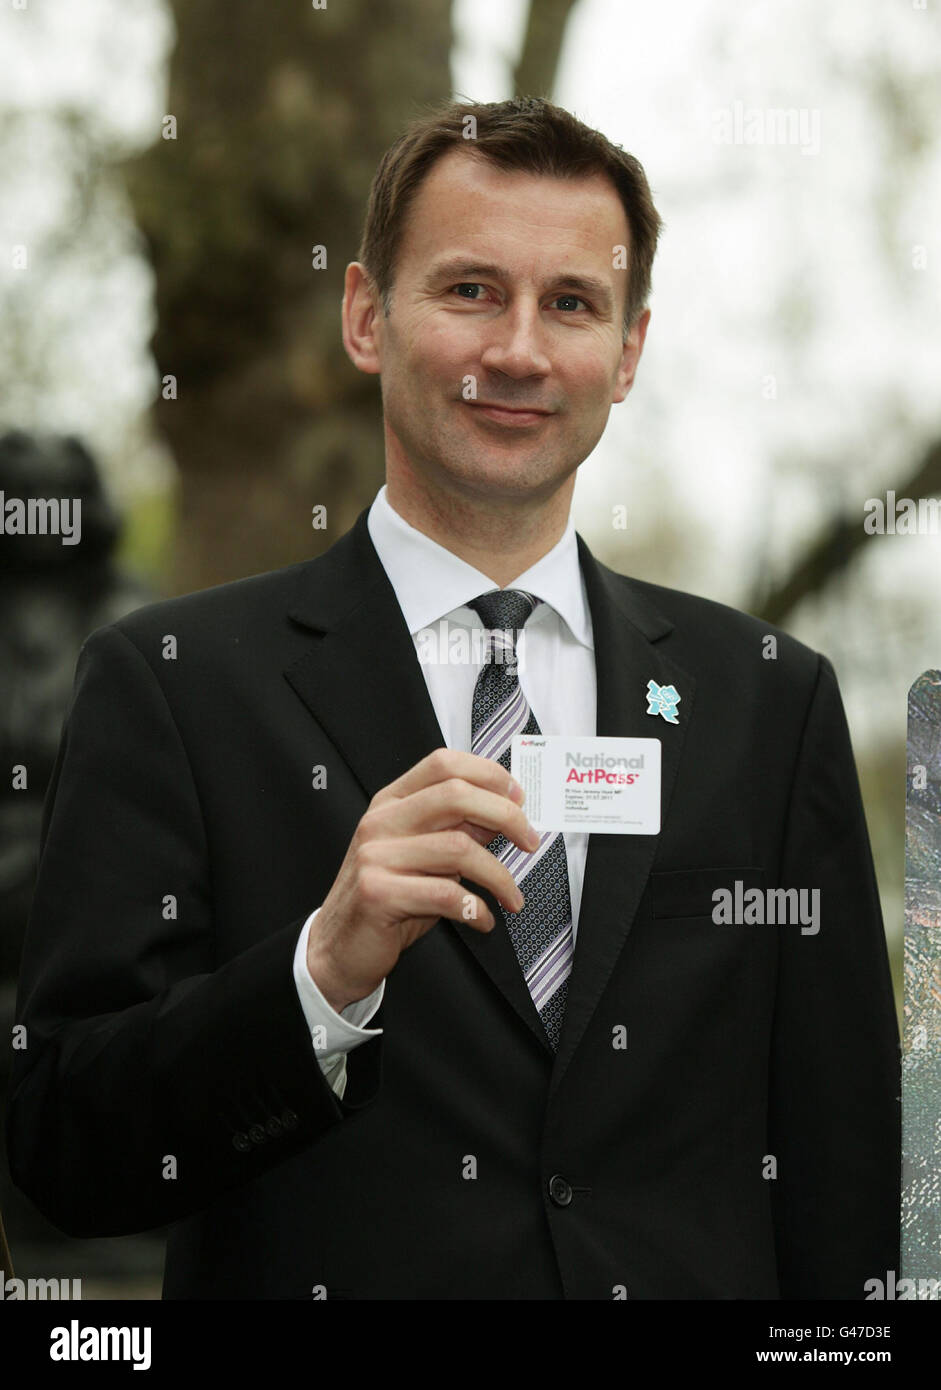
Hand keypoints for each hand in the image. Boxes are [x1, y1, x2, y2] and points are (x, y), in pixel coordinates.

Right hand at [307, 747, 537, 1011]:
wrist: (337, 948)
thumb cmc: (387, 899)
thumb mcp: (423, 856)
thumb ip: (457, 830)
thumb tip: (505, 812)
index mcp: (391, 803)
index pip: (443, 764)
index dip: (488, 775)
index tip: (519, 797)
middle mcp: (381, 822)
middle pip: (456, 795)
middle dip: (506, 817)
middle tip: (529, 842)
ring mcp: (375, 856)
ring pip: (459, 848)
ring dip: (499, 876)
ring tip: (511, 897)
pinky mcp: (377, 894)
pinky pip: (445, 895)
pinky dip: (475, 909)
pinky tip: (482, 919)